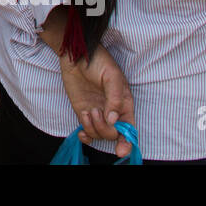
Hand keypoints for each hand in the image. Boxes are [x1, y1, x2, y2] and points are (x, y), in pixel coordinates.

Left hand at [59, 43, 136, 158]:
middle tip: (95, 112)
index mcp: (124, 104)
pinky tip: (81, 129)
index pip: (130, 129)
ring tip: (88, 112)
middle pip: (113, 134)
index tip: (121, 149)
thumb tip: (113, 120)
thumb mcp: (112, 76)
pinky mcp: (83, 113)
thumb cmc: (98, 61)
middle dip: (104, 129)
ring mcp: (97, 113)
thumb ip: (115, 98)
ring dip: (93, 128)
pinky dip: (85, 134)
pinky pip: (87, 132)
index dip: (127, 142)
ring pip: (99, 135)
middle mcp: (112, 112)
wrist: (75, 56)